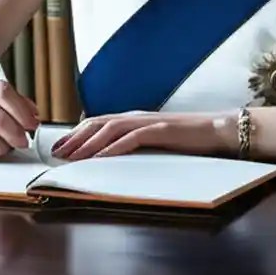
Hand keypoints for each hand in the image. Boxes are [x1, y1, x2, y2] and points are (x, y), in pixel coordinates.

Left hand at [50, 111, 237, 160]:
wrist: (218, 130)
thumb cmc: (187, 139)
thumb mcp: (154, 142)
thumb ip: (134, 144)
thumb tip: (111, 156)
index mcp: (133, 119)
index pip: (97, 123)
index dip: (76, 134)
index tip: (59, 148)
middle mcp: (136, 117)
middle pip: (97, 123)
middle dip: (75, 138)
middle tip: (57, 153)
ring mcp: (148, 122)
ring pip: (110, 129)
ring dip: (88, 143)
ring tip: (73, 156)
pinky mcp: (161, 131)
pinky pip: (132, 138)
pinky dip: (114, 148)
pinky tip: (101, 157)